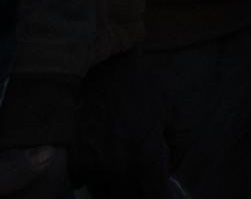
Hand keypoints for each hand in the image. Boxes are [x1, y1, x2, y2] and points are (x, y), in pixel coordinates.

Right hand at [75, 52, 176, 198]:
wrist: (96, 66)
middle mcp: (118, 169)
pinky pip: (82, 185)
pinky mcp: (70, 163)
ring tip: (119, 168)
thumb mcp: (170, 110)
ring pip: (104, 197)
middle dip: (137, 194)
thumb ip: (180, 144)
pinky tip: (97, 161)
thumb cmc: (137, 87)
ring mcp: (91, 168)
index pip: (155, 198)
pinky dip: (90, 180)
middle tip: (139, 182)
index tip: (156, 192)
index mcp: (145, 157)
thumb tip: (171, 170)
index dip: (158, 197)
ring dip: (114, 190)